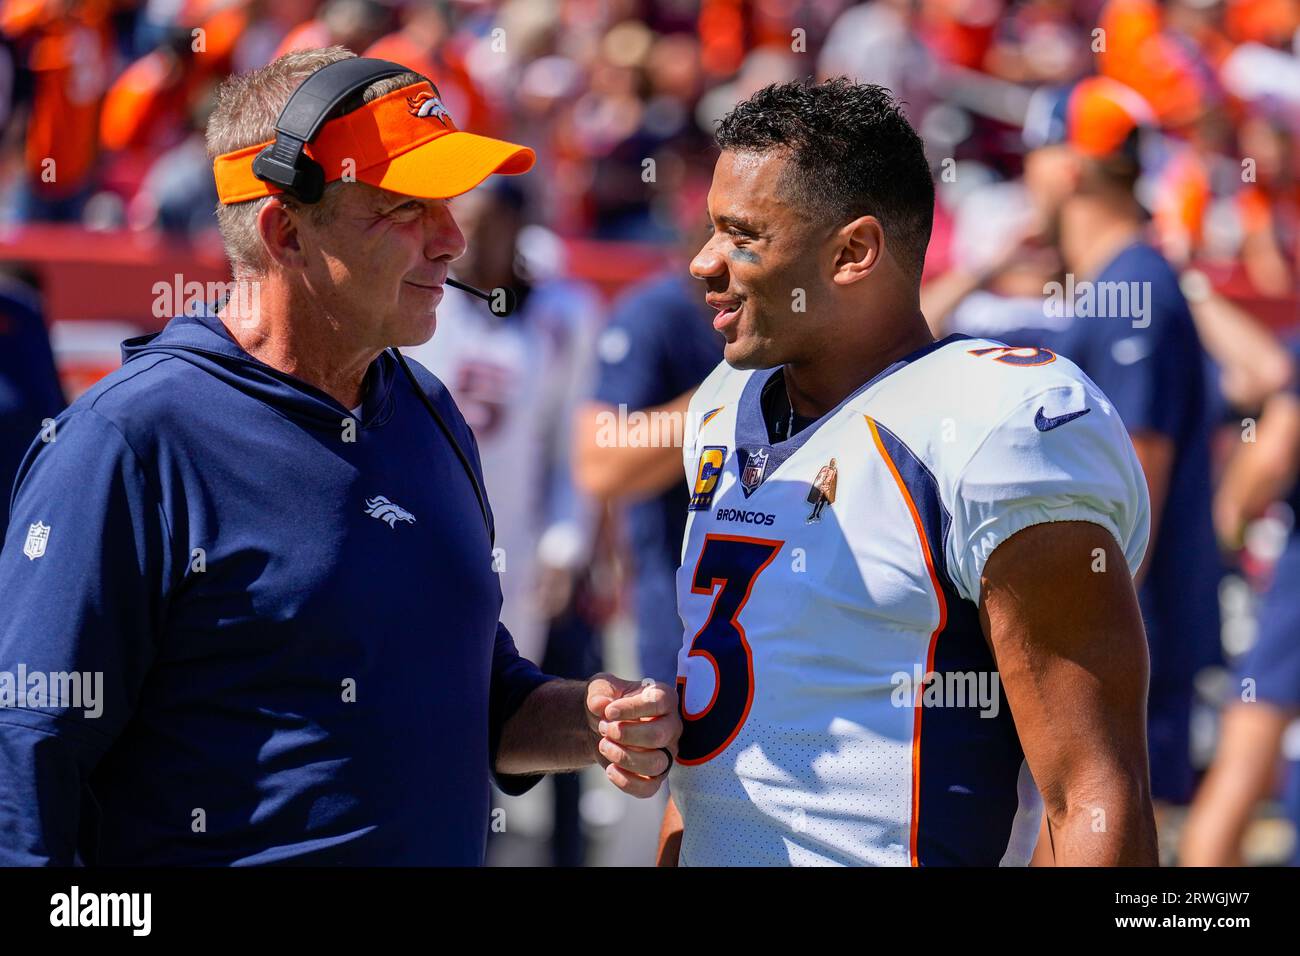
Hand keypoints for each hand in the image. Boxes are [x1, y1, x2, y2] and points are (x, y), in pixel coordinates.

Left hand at [585, 673, 680, 797]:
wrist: (601, 726)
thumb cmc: (608, 703)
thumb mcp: (600, 689)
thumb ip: (599, 693)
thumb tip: (600, 705)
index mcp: (665, 699)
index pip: (658, 703)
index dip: (631, 708)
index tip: (608, 712)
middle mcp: (672, 726)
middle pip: (659, 735)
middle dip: (626, 734)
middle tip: (604, 728)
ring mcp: (667, 753)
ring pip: (656, 764)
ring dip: (624, 757)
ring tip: (604, 745)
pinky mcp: (656, 776)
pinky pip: (649, 788)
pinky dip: (627, 782)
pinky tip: (610, 769)